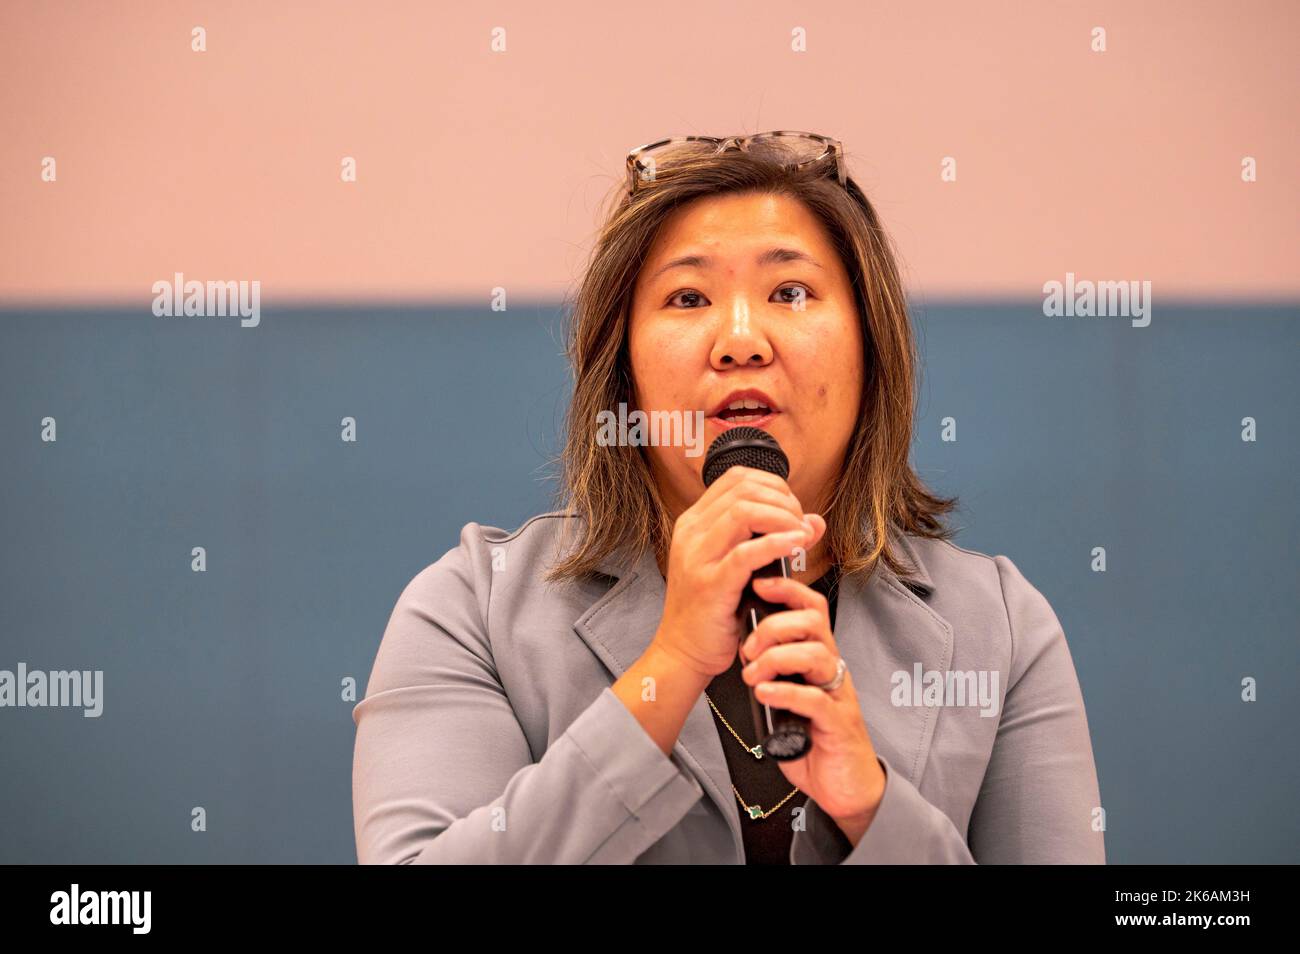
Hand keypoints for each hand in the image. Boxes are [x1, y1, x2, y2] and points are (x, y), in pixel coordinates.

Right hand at [652, 466, 814, 679]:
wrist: (683, 650)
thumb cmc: (713, 609)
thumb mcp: (741, 566)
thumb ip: (774, 540)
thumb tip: (815, 521)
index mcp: (695, 522)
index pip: (737, 478)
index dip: (774, 486)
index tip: (792, 510)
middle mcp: (692, 533)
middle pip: (744, 489)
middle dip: (783, 501)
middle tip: (800, 525)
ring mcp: (698, 557)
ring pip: (744, 512)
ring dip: (783, 518)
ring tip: (800, 536)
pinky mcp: (710, 584)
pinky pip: (746, 553)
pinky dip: (777, 544)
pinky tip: (796, 547)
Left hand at [740, 573, 886, 842]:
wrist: (843, 787)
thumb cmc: (813, 739)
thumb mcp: (788, 696)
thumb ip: (773, 672)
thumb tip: (741, 648)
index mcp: (820, 658)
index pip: (811, 609)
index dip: (787, 590)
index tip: (757, 585)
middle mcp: (832, 670)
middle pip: (814, 624)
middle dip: (774, 627)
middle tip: (747, 650)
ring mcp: (839, 695)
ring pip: (816, 655)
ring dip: (776, 659)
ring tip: (752, 675)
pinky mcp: (838, 724)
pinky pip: (815, 699)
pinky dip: (786, 692)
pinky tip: (764, 693)